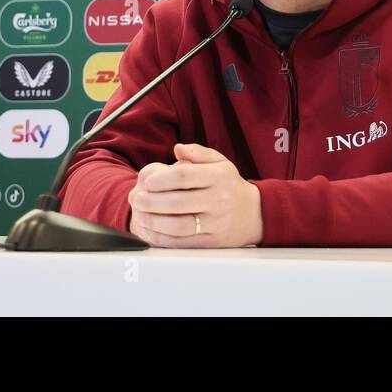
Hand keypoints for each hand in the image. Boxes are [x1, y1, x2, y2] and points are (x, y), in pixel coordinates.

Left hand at [127, 143, 262, 247]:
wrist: (254, 214)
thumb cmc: (230, 186)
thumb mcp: (220, 163)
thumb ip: (198, 153)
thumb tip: (178, 149)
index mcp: (219, 177)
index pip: (185, 176)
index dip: (161, 179)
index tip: (147, 181)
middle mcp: (219, 201)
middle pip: (178, 202)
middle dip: (152, 201)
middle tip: (137, 198)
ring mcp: (216, 224)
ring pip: (179, 225)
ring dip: (154, 221)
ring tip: (141, 214)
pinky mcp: (212, 242)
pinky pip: (183, 243)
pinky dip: (163, 238)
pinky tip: (151, 231)